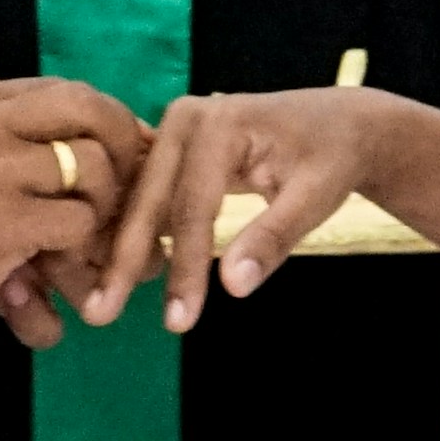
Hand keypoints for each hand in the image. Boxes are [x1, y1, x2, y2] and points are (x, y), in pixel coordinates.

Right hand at [0, 76, 147, 345]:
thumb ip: (11, 134)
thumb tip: (106, 126)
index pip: (59, 88)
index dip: (104, 117)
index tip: (127, 145)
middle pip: (86, 107)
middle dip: (124, 141)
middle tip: (134, 177)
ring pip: (90, 165)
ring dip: (102, 202)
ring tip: (84, 228)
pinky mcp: (1, 220)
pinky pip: (78, 220)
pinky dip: (80, 242)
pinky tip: (57, 257)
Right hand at [110, 86, 412, 332]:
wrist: (340, 124)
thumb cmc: (332, 158)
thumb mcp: (315, 198)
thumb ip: (272, 238)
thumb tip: (232, 287)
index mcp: (219, 123)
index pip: (193, 206)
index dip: (184, 267)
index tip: (177, 322)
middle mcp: (184, 118)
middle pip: (151, 200)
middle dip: (127, 260)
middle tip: (99, 315)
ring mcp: (173, 130)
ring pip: (140, 200)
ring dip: (121, 250)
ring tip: (99, 303)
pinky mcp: (171, 147)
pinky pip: (147, 193)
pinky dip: (134, 232)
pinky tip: (116, 274)